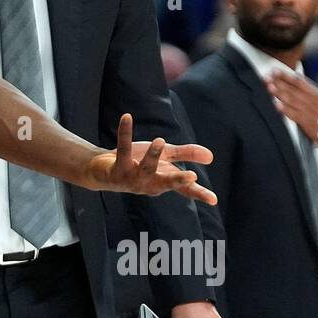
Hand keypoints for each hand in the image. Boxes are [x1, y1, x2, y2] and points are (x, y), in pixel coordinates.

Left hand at [87, 113, 216, 204]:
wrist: (104, 172)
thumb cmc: (139, 165)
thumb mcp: (165, 158)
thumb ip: (186, 155)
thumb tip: (210, 156)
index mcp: (164, 181)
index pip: (185, 190)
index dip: (199, 194)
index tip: (213, 200)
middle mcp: (150, 183)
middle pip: (166, 183)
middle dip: (178, 180)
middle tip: (192, 176)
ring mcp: (133, 178)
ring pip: (145, 168)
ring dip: (153, 155)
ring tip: (160, 141)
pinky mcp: (117, 169)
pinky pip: (123, 148)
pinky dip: (125, 132)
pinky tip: (127, 117)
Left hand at [266, 69, 317, 150]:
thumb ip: (309, 89)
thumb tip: (296, 77)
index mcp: (316, 93)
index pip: (299, 81)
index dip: (285, 75)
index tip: (274, 70)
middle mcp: (312, 100)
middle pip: (293, 89)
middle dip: (278, 83)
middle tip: (266, 77)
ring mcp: (309, 111)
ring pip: (291, 100)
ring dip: (279, 93)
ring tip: (269, 87)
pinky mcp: (306, 122)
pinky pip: (293, 115)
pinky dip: (284, 110)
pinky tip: (276, 105)